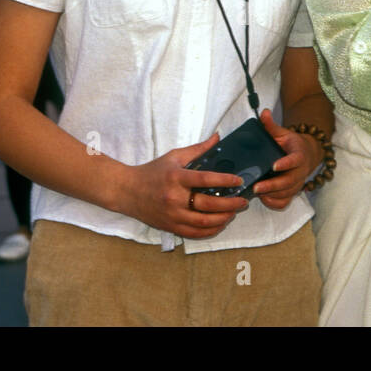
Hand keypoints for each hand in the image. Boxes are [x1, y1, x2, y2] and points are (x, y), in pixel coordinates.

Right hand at [120, 133, 248, 238]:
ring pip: (203, 222)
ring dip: (223, 218)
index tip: (239, 181)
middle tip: (243, 200)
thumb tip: (218, 137)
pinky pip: (194, 233)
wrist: (127, 191)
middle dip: (230, 203)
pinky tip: (220, 224)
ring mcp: (171, 214)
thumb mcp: (174, 156)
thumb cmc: (152, 171)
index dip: (225, 181)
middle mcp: (174, 198)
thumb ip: (198, 149)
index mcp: (176, 177)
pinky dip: (210, 231)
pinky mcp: (170, 226)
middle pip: (208, 204)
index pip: (205, 179)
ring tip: (234, 212)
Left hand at [252, 109, 322, 209]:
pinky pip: (285, 202)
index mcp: (299, 155)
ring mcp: (297, 183)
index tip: (274, 166)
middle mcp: (300, 171)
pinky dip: (275, 203)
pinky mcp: (293, 192)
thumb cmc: (291, 144)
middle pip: (290, 181)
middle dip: (273, 185)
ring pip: (287, 193)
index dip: (286, 164)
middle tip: (257, 187)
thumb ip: (271, 125)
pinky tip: (264, 199)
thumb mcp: (282, 133)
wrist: (306, 155)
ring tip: (257, 192)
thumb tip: (263, 113)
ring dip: (272, 194)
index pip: (295, 160)